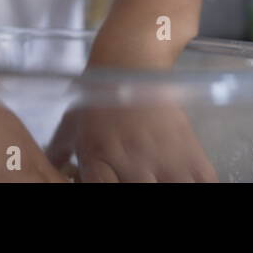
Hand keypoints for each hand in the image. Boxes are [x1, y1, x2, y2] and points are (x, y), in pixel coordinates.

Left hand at [46, 103, 217, 182]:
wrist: (130, 59)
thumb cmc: (98, 91)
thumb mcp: (72, 122)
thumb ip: (60, 150)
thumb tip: (48, 165)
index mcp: (97, 158)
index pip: (100, 192)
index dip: (106, 190)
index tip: (113, 183)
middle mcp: (129, 161)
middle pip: (140, 193)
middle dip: (140, 189)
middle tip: (141, 178)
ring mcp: (162, 156)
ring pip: (174, 190)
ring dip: (170, 185)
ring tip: (164, 177)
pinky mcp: (190, 148)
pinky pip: (204, 181)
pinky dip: (198, 181)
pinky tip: (187, 176)